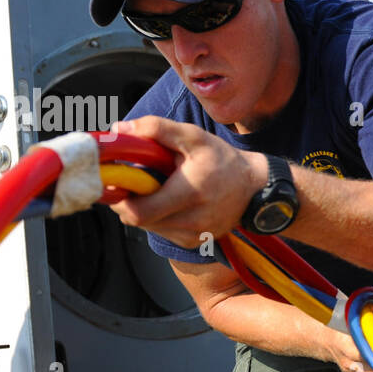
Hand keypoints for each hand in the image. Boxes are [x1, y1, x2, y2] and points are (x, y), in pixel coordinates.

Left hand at [106, 116, 266, 249]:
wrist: (254, 188)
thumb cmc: (223, 161)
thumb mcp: (194, 137)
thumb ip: (156, 129)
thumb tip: (119, 131)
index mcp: (190, 193)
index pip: (139, 211)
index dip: (120, 198)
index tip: (118, 181)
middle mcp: (192, 220)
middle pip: (138, 220)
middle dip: (128, 201)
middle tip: (133, 182)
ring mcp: (193, 235)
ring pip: (148, 227)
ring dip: (142, 209)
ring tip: (156, 189)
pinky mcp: (193, 242)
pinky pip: (161, 232)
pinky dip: (157, 217)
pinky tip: (169, 202)